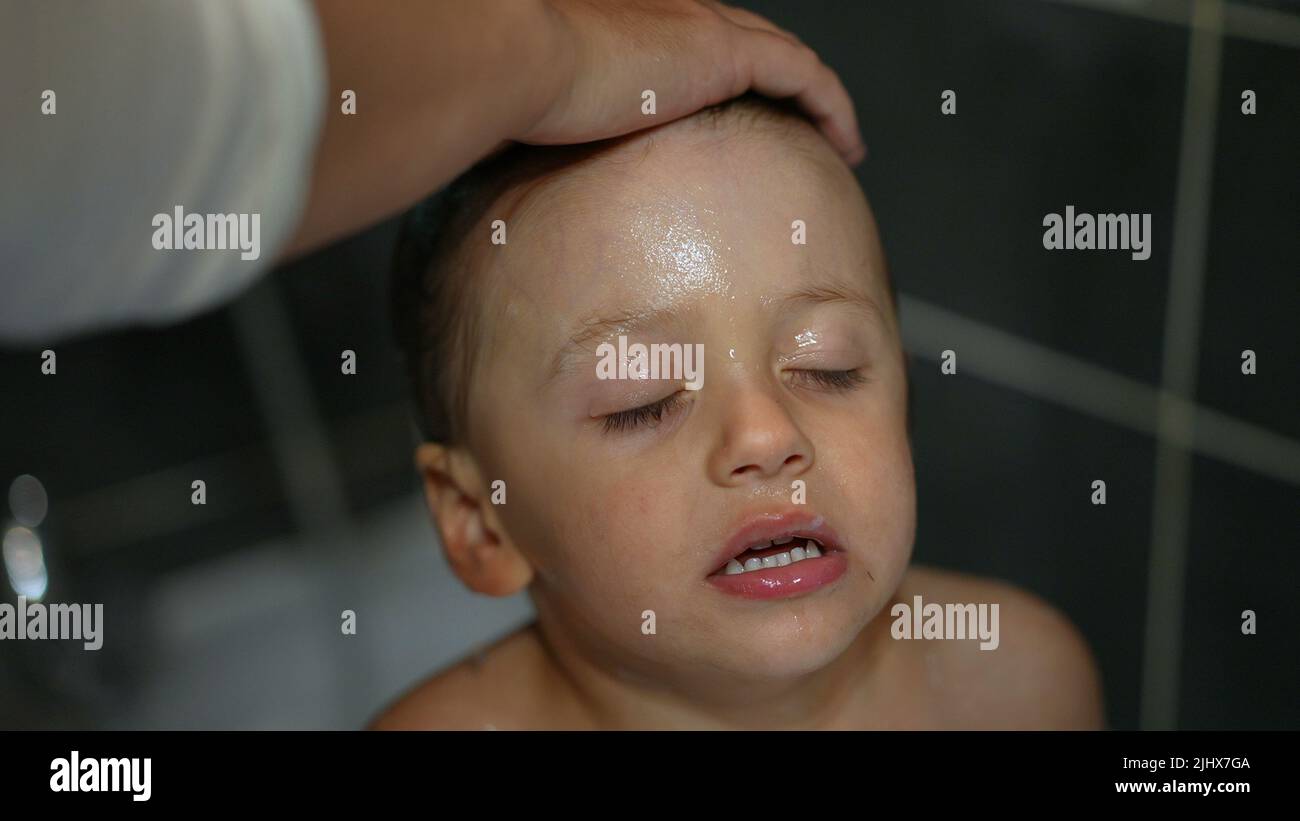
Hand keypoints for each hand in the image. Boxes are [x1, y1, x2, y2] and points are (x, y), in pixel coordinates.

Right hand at [518, 0, 865, 163]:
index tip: (731, 111)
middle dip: (780, 79)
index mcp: (631, 27)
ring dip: (816, 97)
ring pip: (785, 58)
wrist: (515, 59)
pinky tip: (848, 142)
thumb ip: (550, 132)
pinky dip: (831, 104)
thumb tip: (526, 172)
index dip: (723, 72)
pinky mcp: (725, 52)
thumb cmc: (507, 90)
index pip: (692, 45)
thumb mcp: (534, 113)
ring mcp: (700, 28)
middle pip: (748, 45)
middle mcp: (672, 16)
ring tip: (839, 137)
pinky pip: (804, 76)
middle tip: (803, 122)